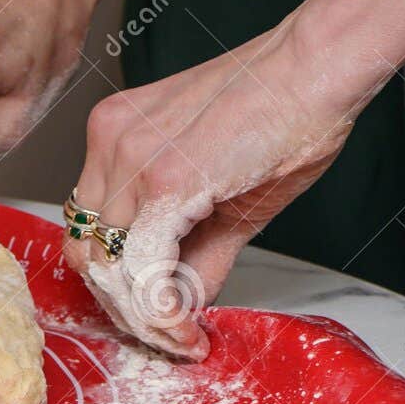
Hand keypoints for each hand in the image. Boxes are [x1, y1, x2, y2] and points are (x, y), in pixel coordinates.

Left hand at [63, 15, 371, 358]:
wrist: (316, 68)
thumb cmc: (281, 114)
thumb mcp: (221, 194)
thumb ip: (194, 253)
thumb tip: (183, 308)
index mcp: (113, 137)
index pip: (88, 228)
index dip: (115, 282)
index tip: (150, 315)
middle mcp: (108, 143)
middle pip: (89, 251)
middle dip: (124, 305)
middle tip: (167, 335)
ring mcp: (130, 159)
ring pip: (112, 266)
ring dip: (144, 314)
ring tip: (182, 335)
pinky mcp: (164, 181)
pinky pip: (146, 265)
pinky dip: (164, 308)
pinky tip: (187, 325)